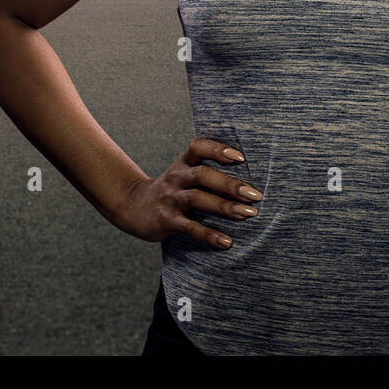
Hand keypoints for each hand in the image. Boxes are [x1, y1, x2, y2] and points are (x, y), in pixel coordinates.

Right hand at [116, 138, 261, 248]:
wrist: (133, 207)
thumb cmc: (171, 190)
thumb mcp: (183, 173)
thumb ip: (208, 171)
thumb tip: (249, 179)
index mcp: (183, 163)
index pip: (198, 147)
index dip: (218, 149)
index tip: (241, 157)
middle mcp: (176, 177)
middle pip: (203, 174)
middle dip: (230, 184)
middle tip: (255, 194)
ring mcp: (171, 198)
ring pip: (198, 198)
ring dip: (224, 206)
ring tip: (247, 214)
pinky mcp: (167, 220)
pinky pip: (190, 227)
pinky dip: (209, 234)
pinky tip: (227, 241)